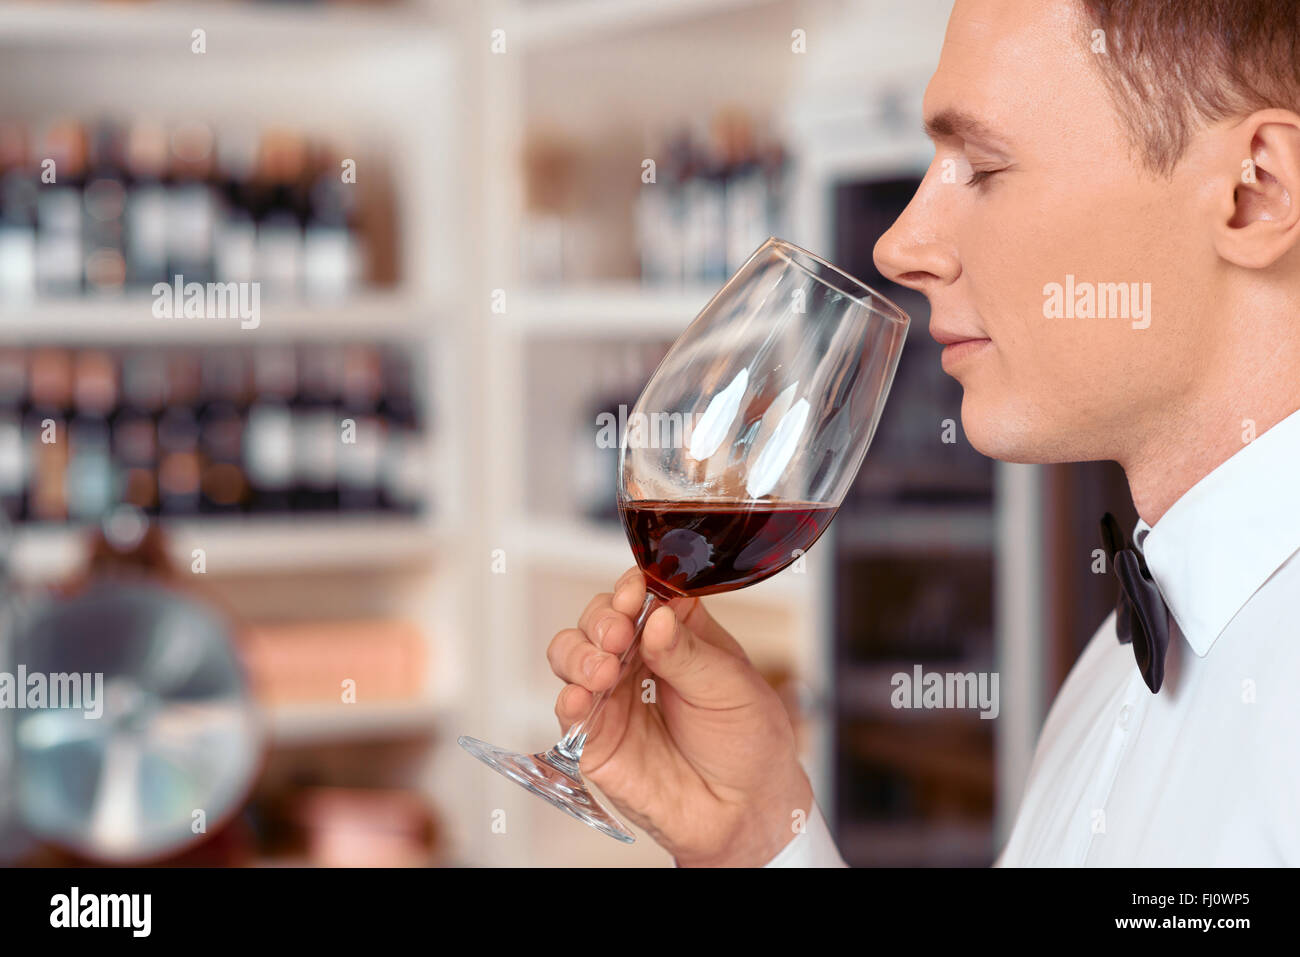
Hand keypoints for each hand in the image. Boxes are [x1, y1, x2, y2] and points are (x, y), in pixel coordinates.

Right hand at [547, 567, 812, 865]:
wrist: (747, 811)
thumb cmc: (749, 743)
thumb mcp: (731, 687)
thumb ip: (688, 653)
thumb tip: (656, 618)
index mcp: (675, 635)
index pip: (640, 596)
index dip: (631, 590)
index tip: (634, 594)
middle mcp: (638, 660)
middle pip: (597, 621)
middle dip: (601, 621)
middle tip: (618, 635)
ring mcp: (613, 698)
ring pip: (571, 656)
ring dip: (579, 654)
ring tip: (604, 668)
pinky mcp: (596, 740)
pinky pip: (569, 714)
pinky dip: (568, 700)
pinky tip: (579, 698)